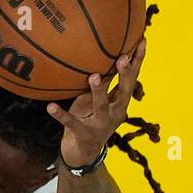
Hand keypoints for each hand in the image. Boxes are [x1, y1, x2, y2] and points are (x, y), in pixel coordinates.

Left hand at [48, 38, 146, 168]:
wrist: (84, 153)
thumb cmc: (91, 119)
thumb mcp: (99, 99)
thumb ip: (104, 81)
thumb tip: (102, 52)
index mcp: (120, 102)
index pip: (132, 78)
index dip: (138, 60)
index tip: (142, 39)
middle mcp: (115, 113)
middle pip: (123, 91)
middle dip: (125, 74)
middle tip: (123, 58)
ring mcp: (100, 125)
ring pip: (101, 107)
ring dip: (98, 92)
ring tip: (93, 77)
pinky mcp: (84, 134)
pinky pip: (71, 123)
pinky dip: (60, 115)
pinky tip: (50, 107)